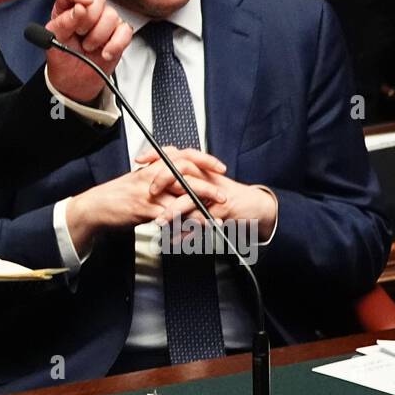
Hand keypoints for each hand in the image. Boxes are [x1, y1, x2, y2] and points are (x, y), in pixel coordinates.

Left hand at [44, 0, 132, 103]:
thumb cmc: (62, 58)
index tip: (83, 4)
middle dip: (89, 19)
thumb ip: (63, 23)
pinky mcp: (119, 34)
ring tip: (88, 47)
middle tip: (80, 34)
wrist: (74, 82)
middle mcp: (87, 10)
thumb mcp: (53, 41)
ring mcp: (105, 21)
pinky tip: (104, 53)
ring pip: (112, 15)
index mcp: (66, 7)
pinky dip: (115, 44)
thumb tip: (79, 8)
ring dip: (98, 36)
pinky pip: (126, 30)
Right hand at [65, 157, 227, 253]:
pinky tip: (194, 230)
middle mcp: (152, 176)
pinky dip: (185, 224)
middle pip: (187, 175)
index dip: (204, 160)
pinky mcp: (145, 209)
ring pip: (181, 198)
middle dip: (208, 187)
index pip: (184, 156)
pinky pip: (170, 217)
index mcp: (153, 166)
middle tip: (223, 196)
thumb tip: (180, 177)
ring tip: (215, 218)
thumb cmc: (116, 194)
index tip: (219, 167)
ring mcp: (149, 193)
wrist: (95, 207)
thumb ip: (158, 175)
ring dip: (201, 209)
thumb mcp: (138, 179)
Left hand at [137, 147, 278, 240]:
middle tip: (151, 192)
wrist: (253, 206)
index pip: (175, 155)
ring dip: (173, 211)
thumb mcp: (201, 185)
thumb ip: (179, 184)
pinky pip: (201, 222)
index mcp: (199, 170)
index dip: (157, 156)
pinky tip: (175, 239)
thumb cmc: (225, 195)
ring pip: (190, 198)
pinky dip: (187, 233)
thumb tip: (153, 184)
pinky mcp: (222, 211)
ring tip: (160, 221)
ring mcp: (214, 194)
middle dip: (163, 180)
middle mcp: (205, 178)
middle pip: (181, 171)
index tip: (140, 161)